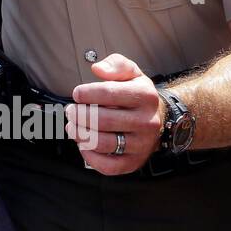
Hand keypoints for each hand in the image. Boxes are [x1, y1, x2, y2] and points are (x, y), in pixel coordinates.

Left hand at [66, 54, 164, 174]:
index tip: (77, 94)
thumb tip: (98, 69)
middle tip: (70, 111)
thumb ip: (115, 64)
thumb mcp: (132, 72)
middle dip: (78, 114)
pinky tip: (83, 144)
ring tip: (72, 126)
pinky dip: (90, 156)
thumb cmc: (137, 94)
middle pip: (102, 120)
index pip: (108, 93)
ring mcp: (142, 144)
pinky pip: (108, 166)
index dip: (86, 93)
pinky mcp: (135, 162)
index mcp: (145, 96)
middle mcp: (147, 121)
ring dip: (79, 134)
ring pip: (103, 143)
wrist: (160, 119)